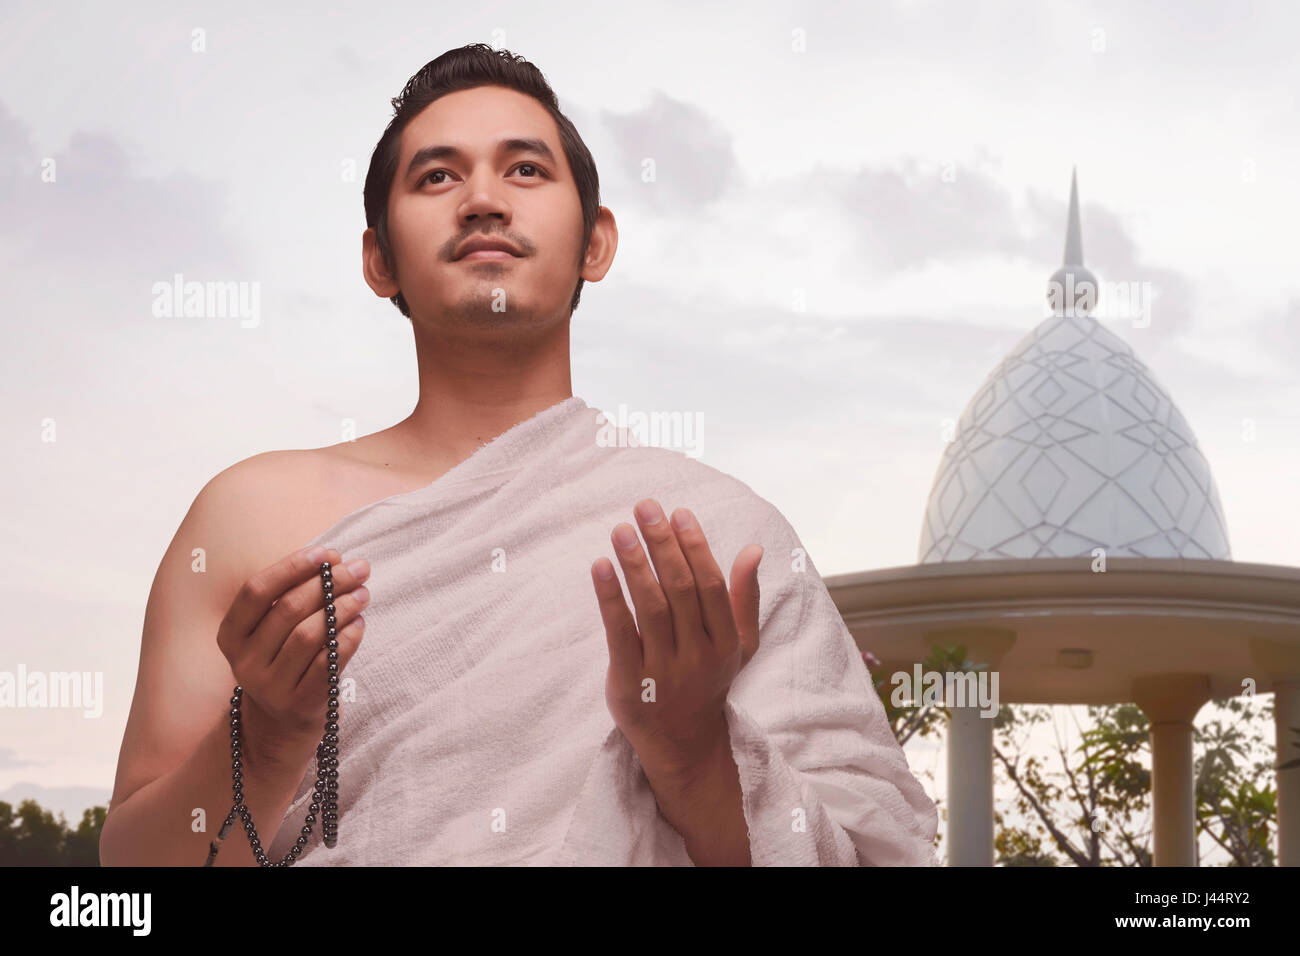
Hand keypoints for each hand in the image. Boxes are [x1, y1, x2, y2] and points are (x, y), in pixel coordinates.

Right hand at [216, 545, 370, 745]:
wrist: (278, 725)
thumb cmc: (283, 660)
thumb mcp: (271, 631)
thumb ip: (293, 594)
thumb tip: (335, 559)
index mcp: (231, 635)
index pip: (256, 590)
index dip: (291, 567)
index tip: (326, 552)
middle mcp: (244, 662)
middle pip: (288, 609)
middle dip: (328, 582)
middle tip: (359, 569)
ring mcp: (270, 686)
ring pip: (309, 634)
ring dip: (342, 607)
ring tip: (363, 593)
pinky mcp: (299, 704)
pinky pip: (327, 662)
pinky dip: (348, 638)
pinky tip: (360, 623)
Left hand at [590, 498, 762, 776]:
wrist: (683, 742)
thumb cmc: (708, 679)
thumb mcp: (738, 644)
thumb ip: (743, 596)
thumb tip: (753, 548)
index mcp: (725, 642)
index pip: (710, 586)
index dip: (695, 547)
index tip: (678, 512)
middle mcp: (697, 656)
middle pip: (680, 591)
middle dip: (663, 545)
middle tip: (645, 508)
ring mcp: (662, 671)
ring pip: (650, 608)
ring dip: (635, 564)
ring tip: (621, 529)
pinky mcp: (629, 682)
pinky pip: (619, 633)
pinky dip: (610, 598)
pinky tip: (601, 566)